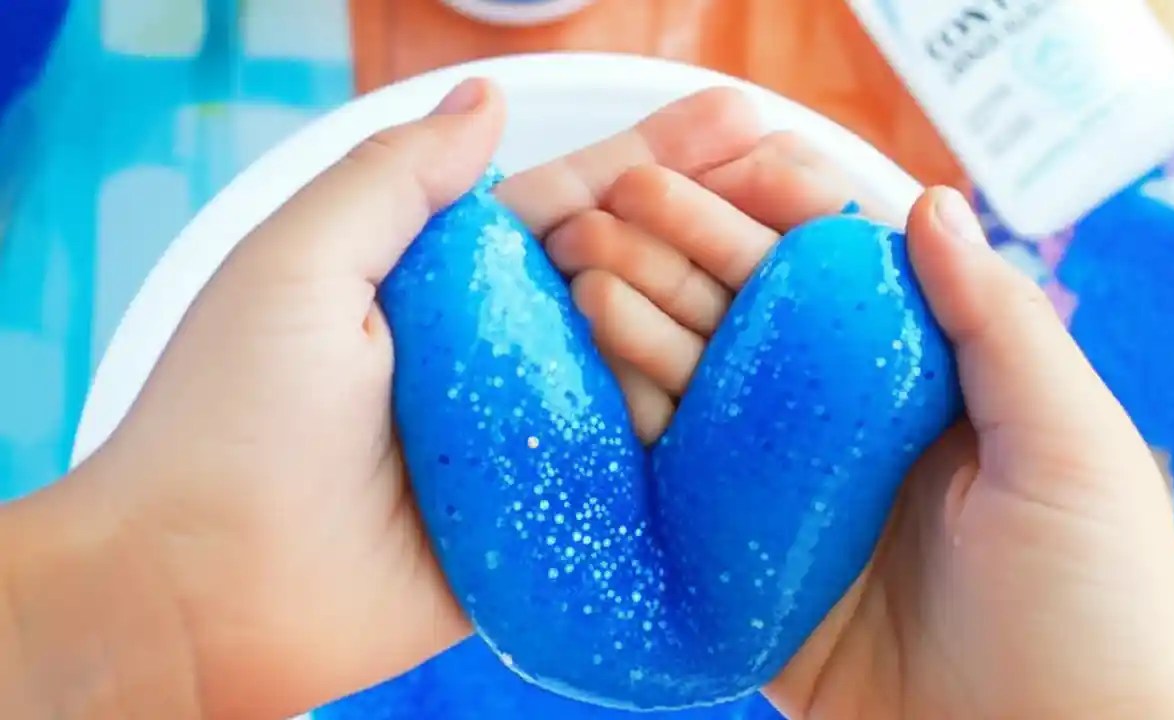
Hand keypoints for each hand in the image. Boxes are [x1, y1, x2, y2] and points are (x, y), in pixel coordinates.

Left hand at [0, 81, 763, 718]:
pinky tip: (773, 399)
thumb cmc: (230, 414)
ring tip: (810, 279)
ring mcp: (537, 434)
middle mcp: (506, 350)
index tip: (740, 119)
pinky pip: (639, 467)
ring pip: (653, 366)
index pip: (577, 202)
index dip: (659, 157)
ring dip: (722, 322)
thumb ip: (396, 179)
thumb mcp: (299, 265)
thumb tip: (487, 95)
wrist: (204, 587)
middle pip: (635, 277)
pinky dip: (699, 429)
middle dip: (718, 226)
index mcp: (451, 281)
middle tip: (808, 188)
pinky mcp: (552, 517)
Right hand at [550, 139, 1173, 718]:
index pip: (833, 275)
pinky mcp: (741, 567)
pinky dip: (628, 430)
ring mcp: (784, 497)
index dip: (769, 213)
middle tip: (606, 210)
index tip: (707, 167)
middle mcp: (843, 429)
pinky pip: (673, 489)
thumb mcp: (1071, 447)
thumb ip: (998, 323)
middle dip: (677, 254)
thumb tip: (930, 202)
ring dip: (637, 327)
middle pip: (748, 322)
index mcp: (920, 384)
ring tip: (580, 277)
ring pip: (697, 393)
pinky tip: (583, 377)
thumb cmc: (1089, 599)